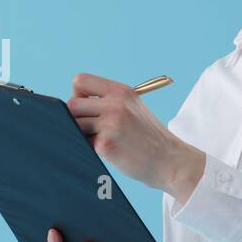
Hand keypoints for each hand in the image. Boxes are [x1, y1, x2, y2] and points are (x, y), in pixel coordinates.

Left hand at [66, 72, 206, 203]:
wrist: (170, 161)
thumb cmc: (147, 137)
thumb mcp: (133, 107)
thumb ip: (107, 100)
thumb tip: (71, 103)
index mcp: (121, 91)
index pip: (80, 81)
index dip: (78, 95)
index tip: (87, 109)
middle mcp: (115, 104)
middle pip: (72, 104)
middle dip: (76, 118)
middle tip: (91, 129)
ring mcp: (110, 124)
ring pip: (74, 124)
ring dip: (82, 134)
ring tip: (101, 140)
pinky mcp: (106, 145)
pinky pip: (82, 142)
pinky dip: (89, 148)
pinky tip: (108, 152)